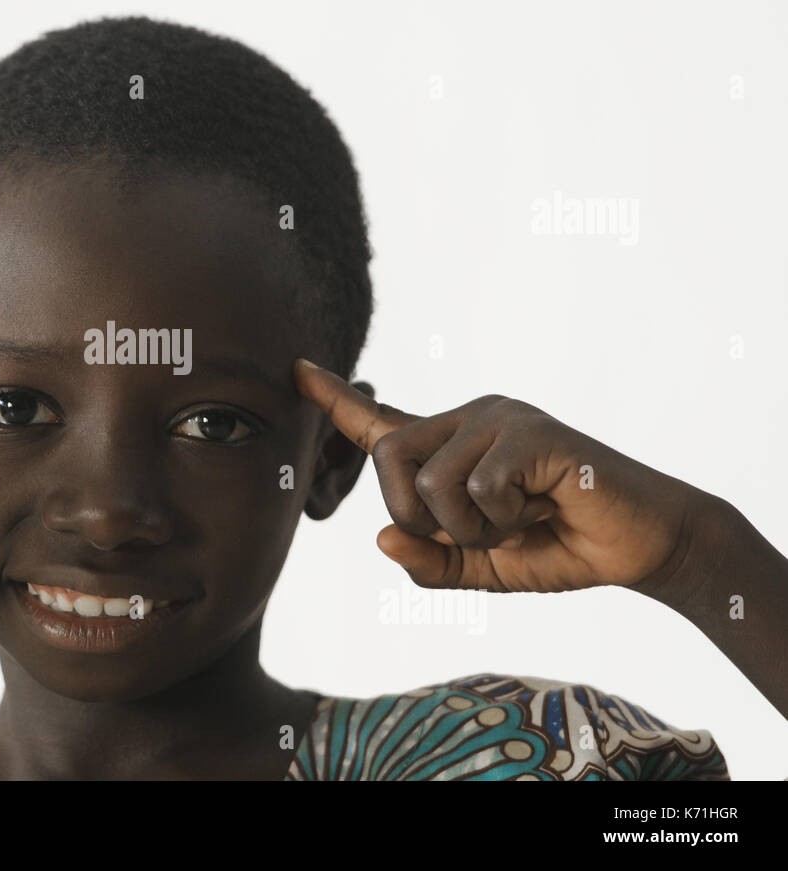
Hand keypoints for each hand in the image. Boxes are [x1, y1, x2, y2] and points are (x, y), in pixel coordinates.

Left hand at [294, 359, 705, 593]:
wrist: (641, 545)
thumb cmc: (559, 546)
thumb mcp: (481, 568)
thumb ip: (429, 562)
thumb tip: (381, 538)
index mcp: (450, 446)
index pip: (380, 422)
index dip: (334, 399)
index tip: (296, 369)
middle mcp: (467, 419)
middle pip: (385, 457)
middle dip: (415, 516)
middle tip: (475, 536)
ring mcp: (498, 418)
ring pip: (429, 482)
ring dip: (472, 528)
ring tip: (521, 520)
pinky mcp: (529, 430)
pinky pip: (476, 488)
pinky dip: (507, 522)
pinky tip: (545, 510)